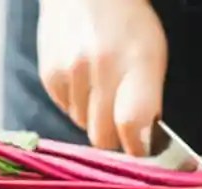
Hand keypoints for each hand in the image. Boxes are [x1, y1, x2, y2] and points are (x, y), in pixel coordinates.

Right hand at [36, 0, 166, 154]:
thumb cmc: (127, 24)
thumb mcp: (152, 54)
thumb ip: (149, 99)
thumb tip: (141, 143)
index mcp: (137, 61)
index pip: (131, 124)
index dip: (137, 149)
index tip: (140, 152)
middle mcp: (101, 66)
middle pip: (104, 136)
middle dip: (115, 137)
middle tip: (123, 123)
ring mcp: (71, 70)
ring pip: (84, 125)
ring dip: (94, 117)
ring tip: (102, 89)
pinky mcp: (50, 74)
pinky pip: (66, 110)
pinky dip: (77, 103)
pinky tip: (84, 80)